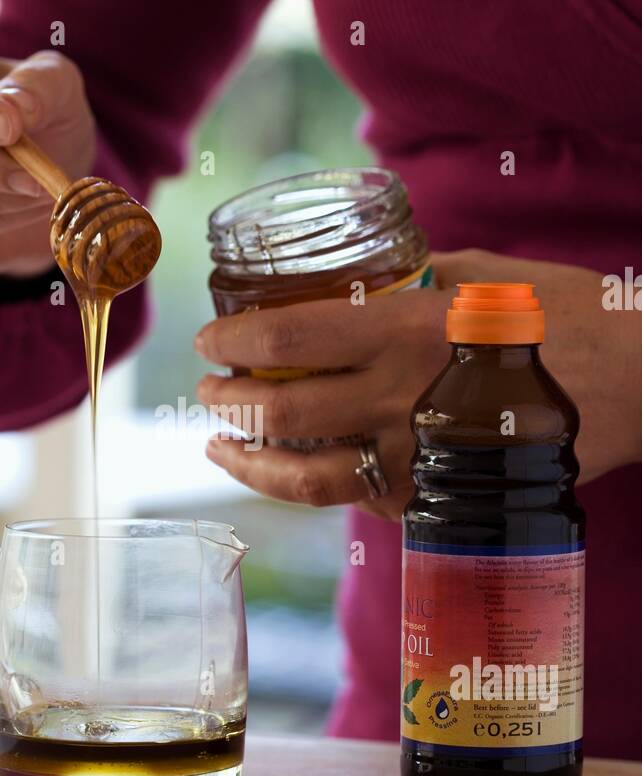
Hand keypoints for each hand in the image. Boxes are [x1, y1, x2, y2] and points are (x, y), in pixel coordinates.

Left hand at [194, 248, 641, 518]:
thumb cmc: (570, 317)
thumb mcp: (489, 272)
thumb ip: (418, 273)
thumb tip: (369, 273)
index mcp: (409, 330)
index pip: (290, 336)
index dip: (234, 339)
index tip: (207, 338)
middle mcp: (402, 399)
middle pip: (280, 412)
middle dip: (226, 402)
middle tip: (206, 392)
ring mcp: (417, 461)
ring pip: (305, 479)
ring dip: (249, 463)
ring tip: (221, 447)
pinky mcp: (437, 503)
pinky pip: (357, 504)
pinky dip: (317, 489)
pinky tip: (296, 473)